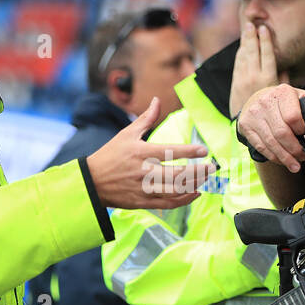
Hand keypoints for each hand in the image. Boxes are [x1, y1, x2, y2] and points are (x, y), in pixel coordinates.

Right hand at [86, 97, 212, 208]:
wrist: (92, 182)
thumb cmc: (110, 155)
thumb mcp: (126, 134)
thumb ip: (146, 119)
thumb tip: (157, 100)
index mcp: (141, 153)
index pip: (169, 152)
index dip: (189, 151)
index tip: (204, 150)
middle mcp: (144, 172)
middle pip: (177, 174)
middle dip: (198, 171)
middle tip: (212, 167)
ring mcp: (143, 189)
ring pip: (175, 191)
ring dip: (194, 185)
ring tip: (205, 178)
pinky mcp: (142, 203)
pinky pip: (168, 203)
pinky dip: (184, 200)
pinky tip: (195, 192)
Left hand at [229, 20, 279, 116]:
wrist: (249, 121)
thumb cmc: (269, 108)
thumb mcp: (279, 93)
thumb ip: (282, 79)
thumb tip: (285, 66)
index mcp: (268, 77)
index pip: (267, 53)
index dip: (265, 40)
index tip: (264, 29)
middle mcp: (255, 76)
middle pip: (253, 50)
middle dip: (252, 36)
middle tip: (251, 24)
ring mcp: (243, 78)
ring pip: (244, 55)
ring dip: (245, 41)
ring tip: (246, 30)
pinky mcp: (235, 82)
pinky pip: (238, 63)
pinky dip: (240, 53)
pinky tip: (242, 46)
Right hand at [237, 84, 304, 172]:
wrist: (255, 98)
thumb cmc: (283, 101)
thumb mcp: (301, 97)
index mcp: (283, 92)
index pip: (293, 117)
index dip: (302, 131)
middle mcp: (265, 102)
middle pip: (282, 133)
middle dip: (295, 149)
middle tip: (303, 156)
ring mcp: (254, 114)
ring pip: (271, 143)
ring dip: (285, 157)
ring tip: (295, 164)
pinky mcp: (246, 126)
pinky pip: (261, 147)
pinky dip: (274, 157)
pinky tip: (282, 161)